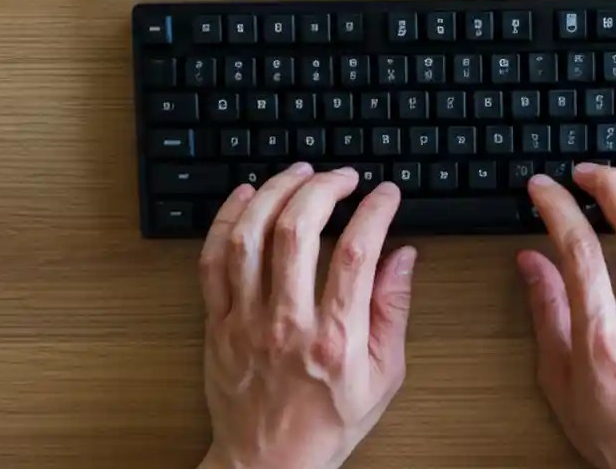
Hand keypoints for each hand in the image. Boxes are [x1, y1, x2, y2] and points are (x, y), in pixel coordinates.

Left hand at [197, 163, 417, 468]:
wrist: (269, 463)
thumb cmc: (328, 423)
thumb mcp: (383, 376)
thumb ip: (393, 312)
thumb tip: (403, 257)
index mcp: (335, 339)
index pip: (356, 254)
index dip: (374, 211)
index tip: (385, 194)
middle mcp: (287, 324)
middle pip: (297, 233)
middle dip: (322, 189)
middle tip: (341, 177)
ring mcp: (245, 321)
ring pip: (250, 238)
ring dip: (274, 193)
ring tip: (299, 175)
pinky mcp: (217, 322)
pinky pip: (213, 260)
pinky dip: (227, 219)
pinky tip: (247, 196)